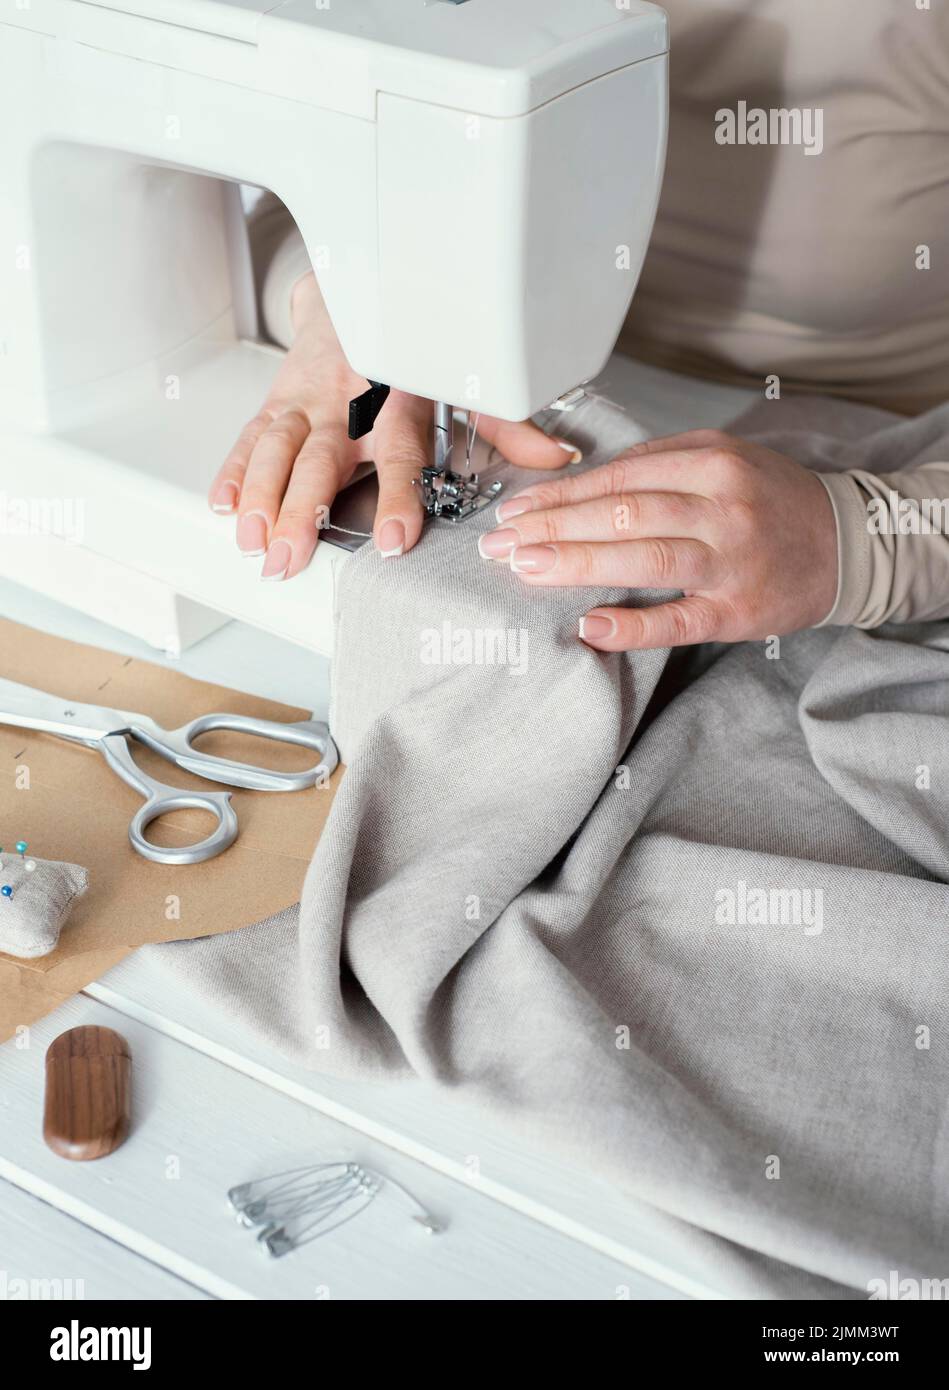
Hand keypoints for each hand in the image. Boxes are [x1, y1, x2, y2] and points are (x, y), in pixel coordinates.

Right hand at [208, 273, 577, 578]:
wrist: (359, 288)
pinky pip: (251, 435)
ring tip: (253, 542)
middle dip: (301, 510)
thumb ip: (506, 422)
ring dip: (261, 497)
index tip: (393, 540)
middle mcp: (348, 399)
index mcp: (399, 396)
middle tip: (288, 558)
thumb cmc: (414, 342)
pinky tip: (223, 505)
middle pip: (321, 459)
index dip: (397, 495)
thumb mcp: (464, 376)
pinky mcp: (277, 399)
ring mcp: (306, 399)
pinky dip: (234, 469)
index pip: (400, 451)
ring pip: (277, 449)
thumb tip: (558, 457)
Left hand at [478, 429, 838, 648]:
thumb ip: (656, 466)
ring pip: (643, 559)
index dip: (558, 496)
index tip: (512, 510)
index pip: (617, 477)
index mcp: (710, 462)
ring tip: (524, 568)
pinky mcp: (737, 611)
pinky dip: (630, 625)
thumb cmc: (769, 500)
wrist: (846, 542)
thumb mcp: (721, 460)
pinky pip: (676, 621)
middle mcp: (721, 506)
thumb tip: (574, 488)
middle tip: (498, 543)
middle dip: (551, 528)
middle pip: (621, 513)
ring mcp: (730, 561)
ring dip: (576, 564)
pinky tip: (587, 626)